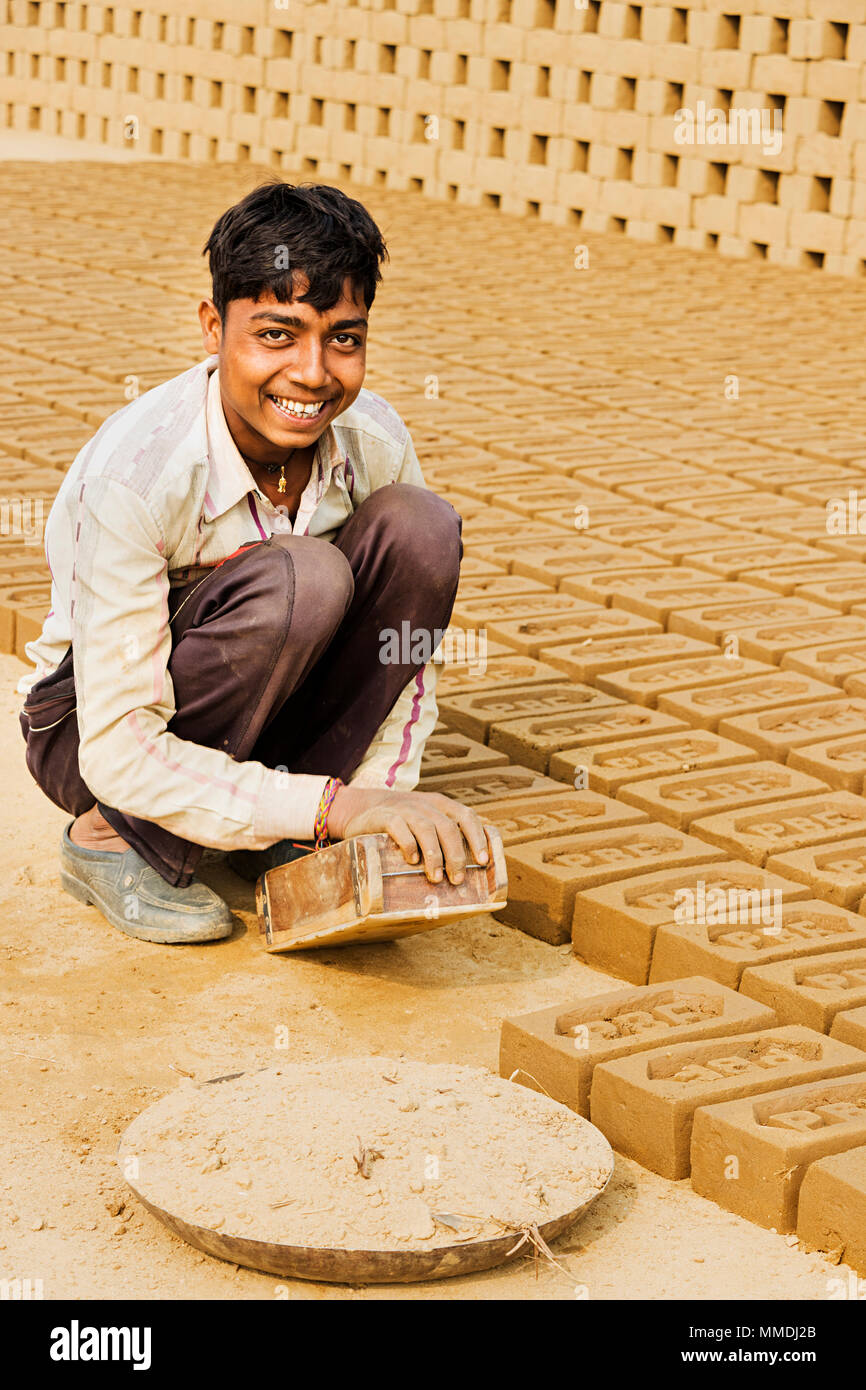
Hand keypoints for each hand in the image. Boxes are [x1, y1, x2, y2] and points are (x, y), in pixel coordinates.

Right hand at [327, 785, 490, 884]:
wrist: (360, 810)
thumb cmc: (400, 826)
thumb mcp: (423, 824)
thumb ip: (441, 838)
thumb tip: (463, 873)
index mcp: (440, 805)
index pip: (466, 816)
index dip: (477, 838)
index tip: (483, 861)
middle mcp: (425, 804)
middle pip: (448, 827)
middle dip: (455, 855)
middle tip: (457, 879)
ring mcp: (404, 808)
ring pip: (426, 829)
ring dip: (434, 855)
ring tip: (435, 878)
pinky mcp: (384, 816)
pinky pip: (399, 828)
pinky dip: (408, 844)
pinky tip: (412, 860)